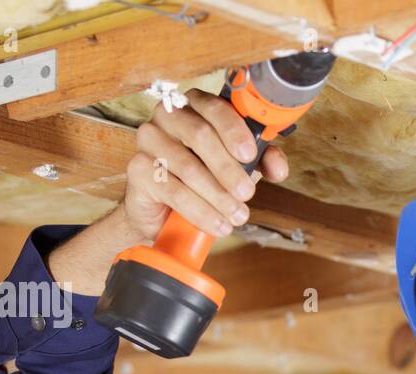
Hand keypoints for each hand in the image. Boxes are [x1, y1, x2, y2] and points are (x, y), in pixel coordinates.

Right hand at [124, 88, 290, 239]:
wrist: (165, 209)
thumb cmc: (204, 177)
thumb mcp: (238, 166)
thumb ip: (261, 161)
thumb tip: (278, 168)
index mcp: (195, 106)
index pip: (214, 106)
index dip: (234, 130)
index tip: (250, 154)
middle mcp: (168, 116)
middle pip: (200, 135)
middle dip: (229, 169)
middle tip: (247, 194)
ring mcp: (149, 140)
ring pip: (188, 167)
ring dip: (218, 196)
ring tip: (237, 216)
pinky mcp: (137, 168)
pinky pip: (173, 190)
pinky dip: (200, 211)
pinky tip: (217, 225)